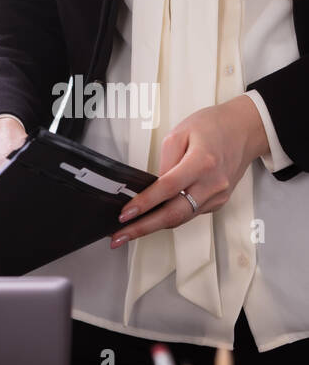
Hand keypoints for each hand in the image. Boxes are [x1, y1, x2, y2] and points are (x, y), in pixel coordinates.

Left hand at [110, 95, 267, 246]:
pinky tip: (153, 219)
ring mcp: (218, 195)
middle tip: (119, 237)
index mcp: (202, 162)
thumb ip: (164, 162)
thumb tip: (152, 187)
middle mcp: (213, 183)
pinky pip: (190, 213)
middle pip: (175, 214)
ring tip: (128, 232)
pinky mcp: (219, 201)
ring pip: (181, 218)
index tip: (125, 215)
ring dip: (153, 227)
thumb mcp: (180, 133)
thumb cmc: (213, 127)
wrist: (246, 130)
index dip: (144, 204)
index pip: (168, 188)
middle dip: (143, 228)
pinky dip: (170, 218)